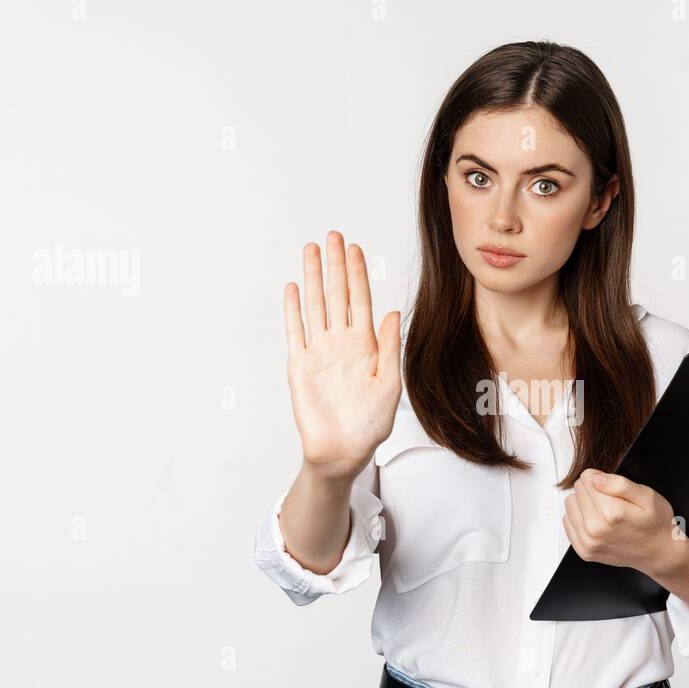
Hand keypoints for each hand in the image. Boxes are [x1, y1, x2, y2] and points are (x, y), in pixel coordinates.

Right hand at [283, 231, 400, 479]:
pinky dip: (294, 309)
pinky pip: (296, 330)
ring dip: (314, 278)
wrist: (342, 451)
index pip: (361, 301)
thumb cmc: (369, 425)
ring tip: (312, 251)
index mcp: (366, 346)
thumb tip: (394, 313)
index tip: (355, 249)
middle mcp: (341, 343)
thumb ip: (390, 348)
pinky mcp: (300, 365)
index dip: (358, 275)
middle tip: (334, 236)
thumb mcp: (390, 385)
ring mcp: (319, 351)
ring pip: (315, 306)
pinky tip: (294, 287)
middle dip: (336, 266)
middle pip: (337, 295)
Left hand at [562, 469, 682, 573]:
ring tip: (603, 511)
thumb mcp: (646, 495)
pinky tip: (596, 522)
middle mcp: (596, 529)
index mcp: (612, 512)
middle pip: (577, 490)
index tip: (611, 487)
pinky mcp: (584, 550)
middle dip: (592, 490)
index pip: (586, 478)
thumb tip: (594, 478)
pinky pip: (567, 523)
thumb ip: (619, 484)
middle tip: (612, 501)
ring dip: (584, 504)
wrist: (658, 553)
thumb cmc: (655, 524)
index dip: (600, 478)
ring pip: (570, 505)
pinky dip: (579, 519)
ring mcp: (588, 542)